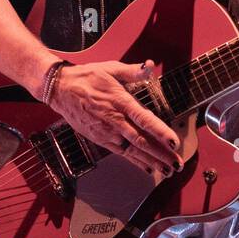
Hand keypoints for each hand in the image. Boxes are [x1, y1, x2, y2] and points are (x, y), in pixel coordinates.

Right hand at [47, 58, 183, 177]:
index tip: (174, 142)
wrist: (60, 90)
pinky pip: (122, 153)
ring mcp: (107, 133)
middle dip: (161, 154)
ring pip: (133, 150)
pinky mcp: (101, 139)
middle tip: (177, 164)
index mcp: (120, 102)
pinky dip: (136, 162)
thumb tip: (148, 66)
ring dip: (151, 161)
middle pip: (141, 141)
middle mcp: (115, 121)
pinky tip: (148, 169)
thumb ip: (132, 71)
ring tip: (168, 171)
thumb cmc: (87, 77)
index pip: (144, 119)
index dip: (160, 132)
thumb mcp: (110, 68)